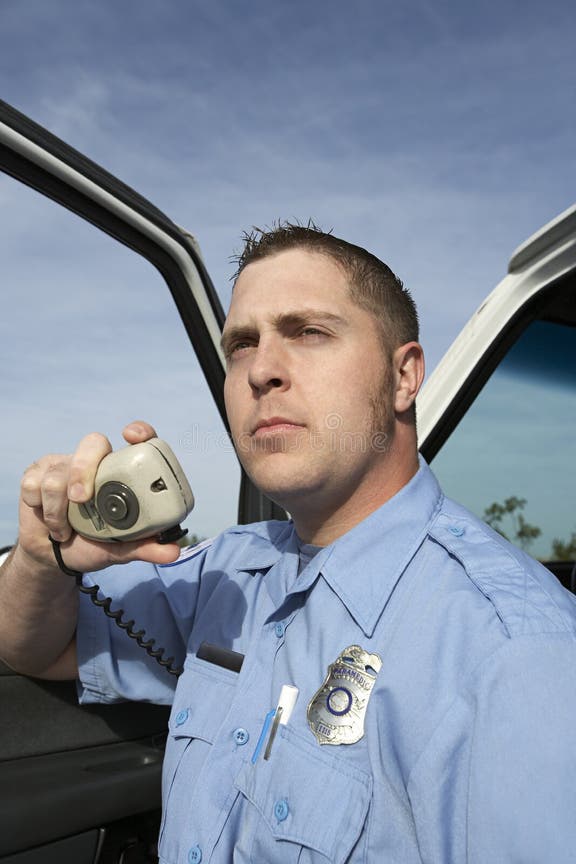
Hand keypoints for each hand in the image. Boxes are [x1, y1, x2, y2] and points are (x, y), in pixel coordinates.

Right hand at [17, 421, 180, 573]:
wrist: (55, 558)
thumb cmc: (93, 546)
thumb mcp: (122, 549)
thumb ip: (146, 547)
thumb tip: (173, 552)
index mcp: (122, 472)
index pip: (138, 439)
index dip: (139, 431)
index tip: (132, 436)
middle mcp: (96, 462)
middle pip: (93, 443)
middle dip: (83, 470)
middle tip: (81, 499)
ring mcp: (65, 464)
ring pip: (58, 473)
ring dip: (58, 510)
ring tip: (66, 530)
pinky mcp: (37, 473)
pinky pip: (34, 483)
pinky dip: (42, 510)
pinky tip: (51, 521)